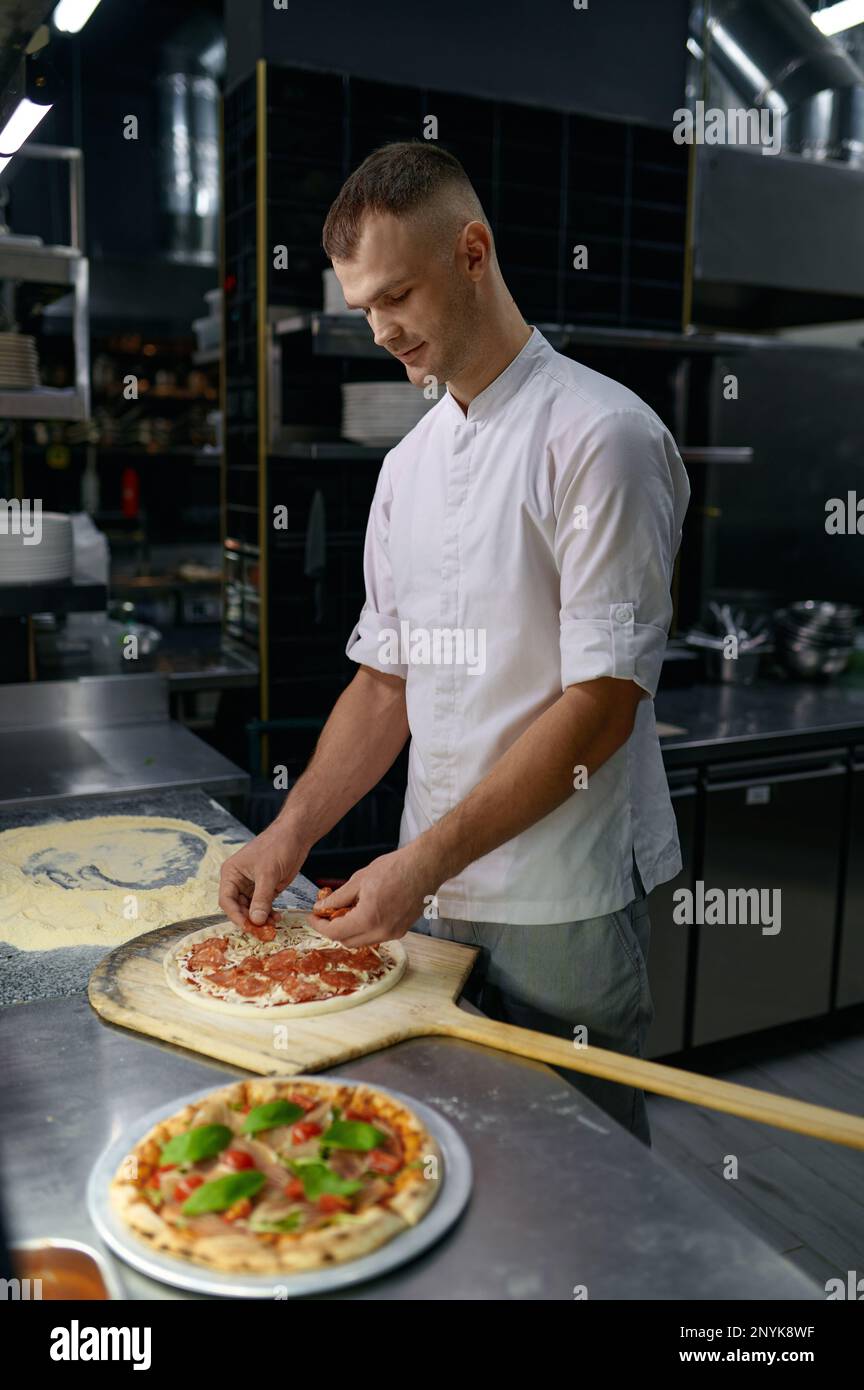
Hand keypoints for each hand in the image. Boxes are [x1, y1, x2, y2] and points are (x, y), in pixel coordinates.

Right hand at [218, 821, 309, 931]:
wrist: (296, 835)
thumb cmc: (277, 846)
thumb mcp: (268, 873)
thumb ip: (262, 898)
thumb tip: (256, 921)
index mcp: (231, 873)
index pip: (226, 900)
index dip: (235, 915)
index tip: (248, 926)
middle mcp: (238, 881)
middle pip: (238, 908)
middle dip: (249, 920)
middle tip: (262, 931)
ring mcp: (252, 886)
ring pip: (251, 909)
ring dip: (260, 919)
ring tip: (273, 925)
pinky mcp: (266, 888)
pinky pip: (263, 906)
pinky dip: (269, 914)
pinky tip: (277, 918)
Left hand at [309, 845, 433, 946]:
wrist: (426, 866)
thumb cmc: (396, 868)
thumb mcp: (360, 879)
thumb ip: (338, 897)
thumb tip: (322, 908)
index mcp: (368, 918)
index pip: (335, 932)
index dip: (319, 926)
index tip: (313, 917)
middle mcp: (382, 931)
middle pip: (347, 941)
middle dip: (332, 930)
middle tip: (325, 915)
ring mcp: (394, 933)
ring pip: (362, 941)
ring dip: (349, 930)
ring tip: (344, 911)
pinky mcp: (401, 930)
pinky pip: (375, 936)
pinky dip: (364, 928)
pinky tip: (362, 912)